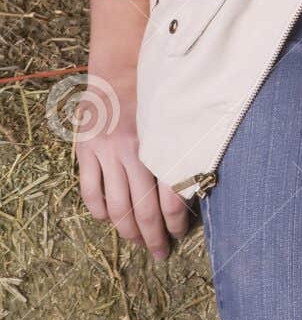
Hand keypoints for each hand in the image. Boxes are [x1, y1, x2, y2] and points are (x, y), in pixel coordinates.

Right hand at [74, 68, 192, 261]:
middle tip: (160, 253)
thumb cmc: (157, 94)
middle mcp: (133, 150)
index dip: (176, 221)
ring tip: (137, 242)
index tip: (179, 233)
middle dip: (153, 237)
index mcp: (161, 144)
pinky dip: (99, 210)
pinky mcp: (86, 150)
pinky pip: (90, 190)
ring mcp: (106, 152)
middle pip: (143, 209)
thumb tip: (197, 186)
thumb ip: (182, 150)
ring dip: (128, 231)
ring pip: (116, 206)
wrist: (121, 66)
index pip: (171, 196)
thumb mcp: (177, 118)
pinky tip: (108, 219)